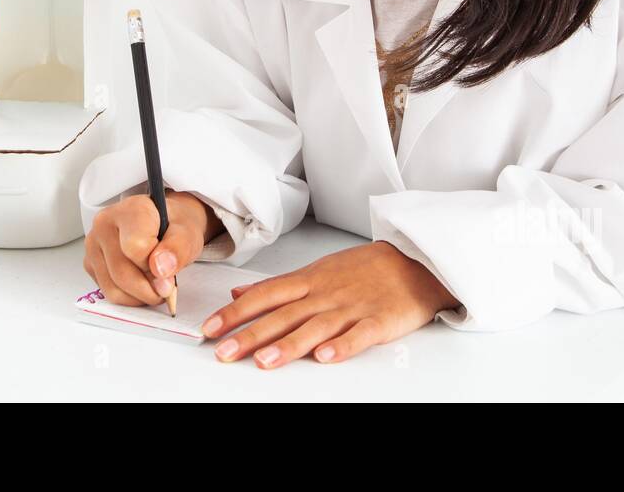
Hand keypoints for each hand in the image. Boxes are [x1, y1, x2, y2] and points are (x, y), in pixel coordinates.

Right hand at [83, 191, 220, 305]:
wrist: (163, 224)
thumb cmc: (173, 226)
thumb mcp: (188, 233)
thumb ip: (178, 249)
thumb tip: (161, 268)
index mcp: (131, 210)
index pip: (135, 248)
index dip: (155, 266)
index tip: (168, 269)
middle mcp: (105, 223)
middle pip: (122, 273)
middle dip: (148, 289)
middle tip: (166, 287)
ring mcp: (94, 243)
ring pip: (113, 288)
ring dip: (138, 297)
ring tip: (153, 285)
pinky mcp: (90, 262)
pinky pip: (107, 292)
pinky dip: (128, 297)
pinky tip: (141, 284)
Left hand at [200, 241, 459, 367]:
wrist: (413, 261)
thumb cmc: (363, 269)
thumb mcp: (315, 271)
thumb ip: (276, 286)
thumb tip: (239, 293)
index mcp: (308, 281)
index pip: (264, 296)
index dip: (236, 312)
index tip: (210, 328)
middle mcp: (324, 294)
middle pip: (282, 315)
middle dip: (250, 334)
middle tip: (223, 351)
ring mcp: (351, 307)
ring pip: (315, 327)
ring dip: (288, 345)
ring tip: (264, 361)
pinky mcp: (378, 321)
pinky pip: (358, 335)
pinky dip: (340, 346)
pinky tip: (324, 357)